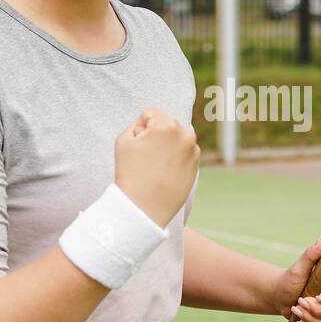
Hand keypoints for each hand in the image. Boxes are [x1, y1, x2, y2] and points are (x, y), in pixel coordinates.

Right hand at [115, 107, 199, 227]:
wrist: (144, 208)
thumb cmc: (131, 174)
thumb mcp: (123, 141)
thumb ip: (137, 125)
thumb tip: (149, 125)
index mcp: (167, 126)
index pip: (151, 113)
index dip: (140, 127)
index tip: (138, 145)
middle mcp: (185, 136)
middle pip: (166, 125)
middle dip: (157, 135)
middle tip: (146, 157)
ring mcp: (193, 151)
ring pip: (177, 139)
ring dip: (168, 146)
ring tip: (155, 166)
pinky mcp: (197, 166)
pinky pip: (184, 154)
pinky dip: (175, 159)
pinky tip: (165, 173)